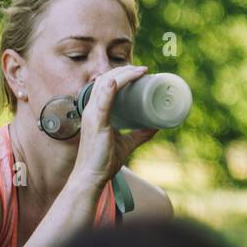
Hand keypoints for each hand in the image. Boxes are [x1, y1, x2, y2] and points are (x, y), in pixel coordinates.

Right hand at [72, 65, 158, 189]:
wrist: (92, 177)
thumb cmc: (104, 161)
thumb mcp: (126, 144)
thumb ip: (139, 135)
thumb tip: (156, 126)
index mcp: (95, 111)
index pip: (105, 85)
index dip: (121, 75)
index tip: (140, 72)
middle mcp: (91, 109)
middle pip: (106, 80)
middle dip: (125, 71)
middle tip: (144, 70)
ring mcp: (92, 115)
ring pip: (106, 85)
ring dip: (123, 74)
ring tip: (140, 71)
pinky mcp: (96, 124)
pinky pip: (102, 102)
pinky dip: (109, 89)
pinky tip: (116, 81)